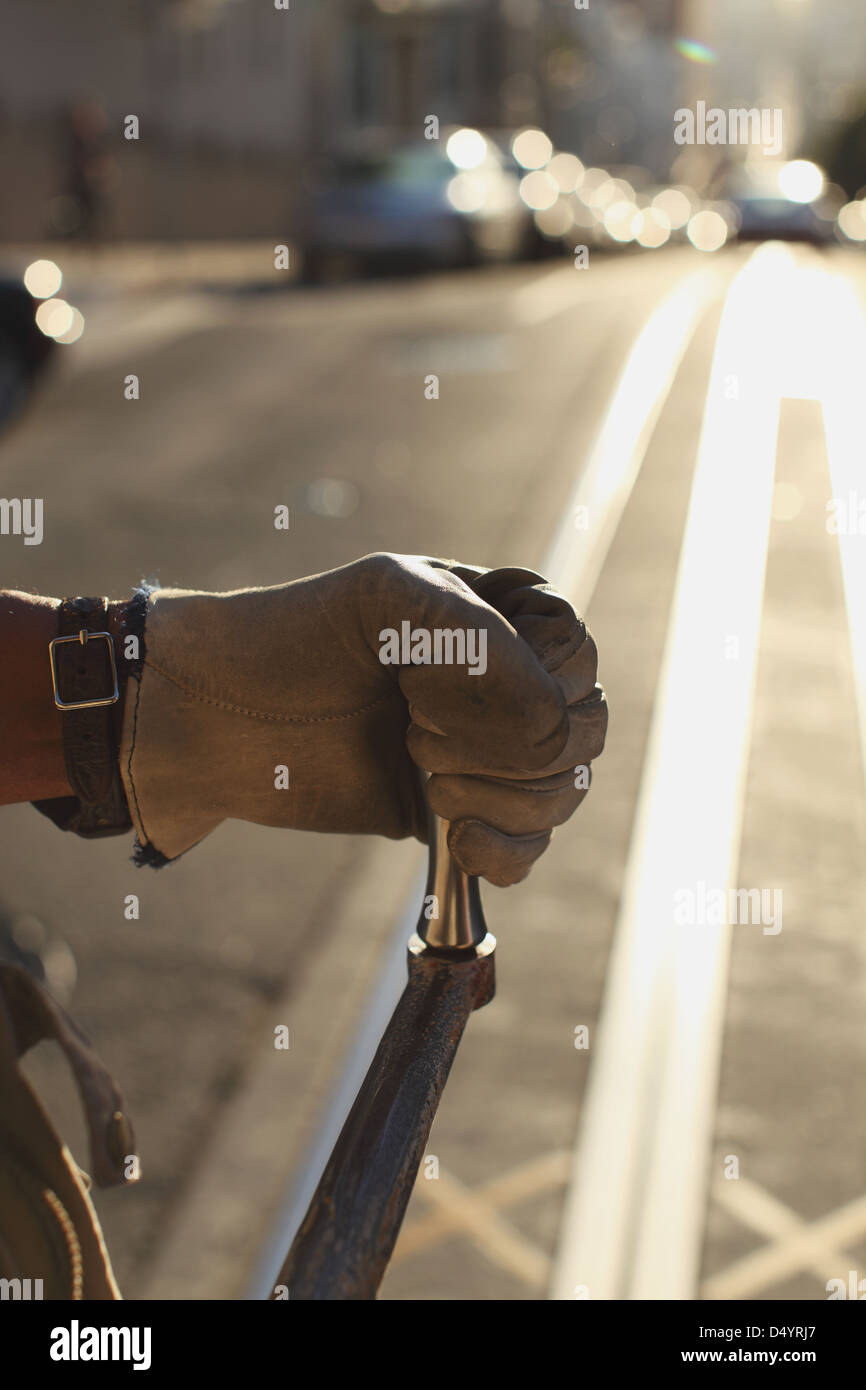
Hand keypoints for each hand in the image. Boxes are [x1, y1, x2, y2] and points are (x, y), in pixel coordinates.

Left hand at [120, 554, 606, 884]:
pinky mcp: (458, 817)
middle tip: (418, 729)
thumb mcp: (390, 599)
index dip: (529, 677)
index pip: (576, 653)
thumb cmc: (297, 638)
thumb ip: (484, 645)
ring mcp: (484, 756)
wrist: (218, 718)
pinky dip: (506, 852)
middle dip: (513, 743)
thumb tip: (555, 733)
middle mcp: (504, 687)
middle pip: (585, 729)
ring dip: (502, 794)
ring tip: (420, 769)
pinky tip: (457, 837)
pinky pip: (527, 851)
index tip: (432, 679)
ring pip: (563, 793)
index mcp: (498, 619)